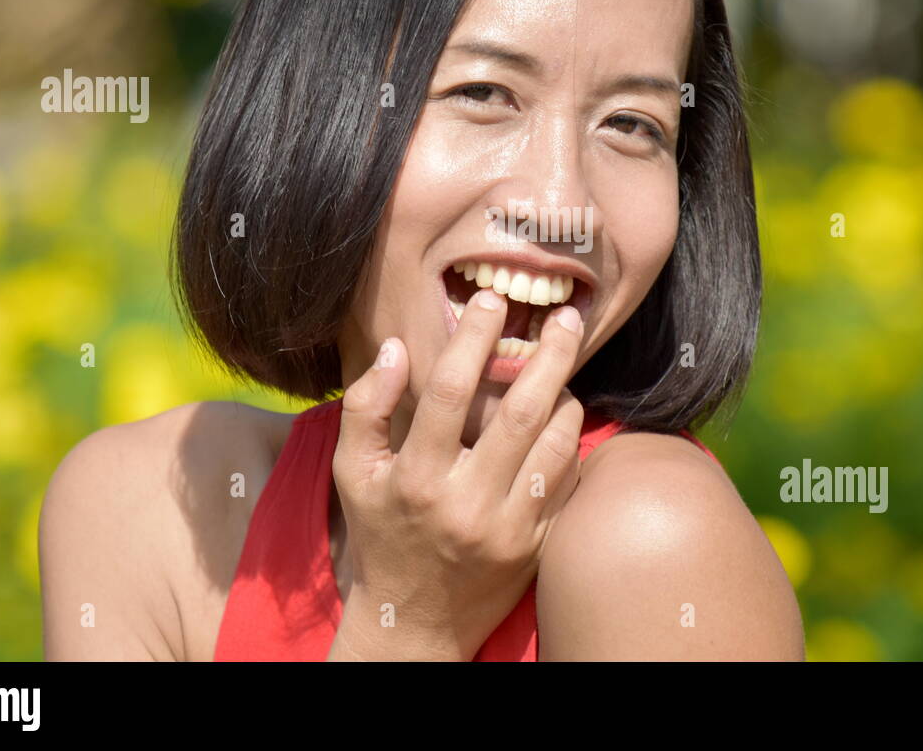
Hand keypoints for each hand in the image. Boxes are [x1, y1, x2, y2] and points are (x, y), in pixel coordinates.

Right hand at [328, 287, 585, 660]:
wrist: (415, 623)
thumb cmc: (382, 535)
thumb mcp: (352, 473)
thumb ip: (366, 407)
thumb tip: (397, 347)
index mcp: (418, 477)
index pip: (451, 391)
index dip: (474, 338)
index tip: (491, 300)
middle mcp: (466, 502)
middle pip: (520, 412)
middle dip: (550, 355)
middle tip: (568, 317)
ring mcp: (509, 528)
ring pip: (556, 445)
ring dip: (568, 397)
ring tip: (565, 367)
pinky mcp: (538, 545)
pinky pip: (567, 481)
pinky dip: (570, 442)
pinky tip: (564, 418)